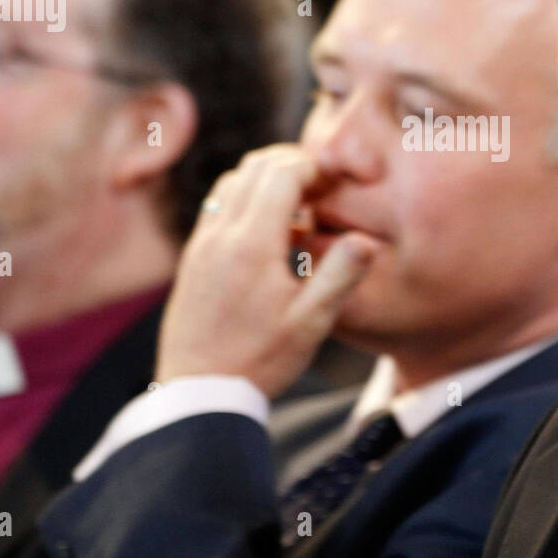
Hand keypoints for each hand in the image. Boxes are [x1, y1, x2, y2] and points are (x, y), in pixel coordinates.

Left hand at [156, 144, 381, 397]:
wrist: (198, 393)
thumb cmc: (259, 361)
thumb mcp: (311, 323)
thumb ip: (340, 276)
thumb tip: (366, 239)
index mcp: (252, 244)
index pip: (281, 172)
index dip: (311, 167)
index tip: (333, 185)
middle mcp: (220, 234)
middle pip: (255, 166)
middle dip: (292, 164)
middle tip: (320, 188)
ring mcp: (201, 244)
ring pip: (233, 181)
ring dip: (266, 180)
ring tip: (297, 208)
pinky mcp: (192, 257)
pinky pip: (217, 206)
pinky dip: (245, 200)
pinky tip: (268, 233)